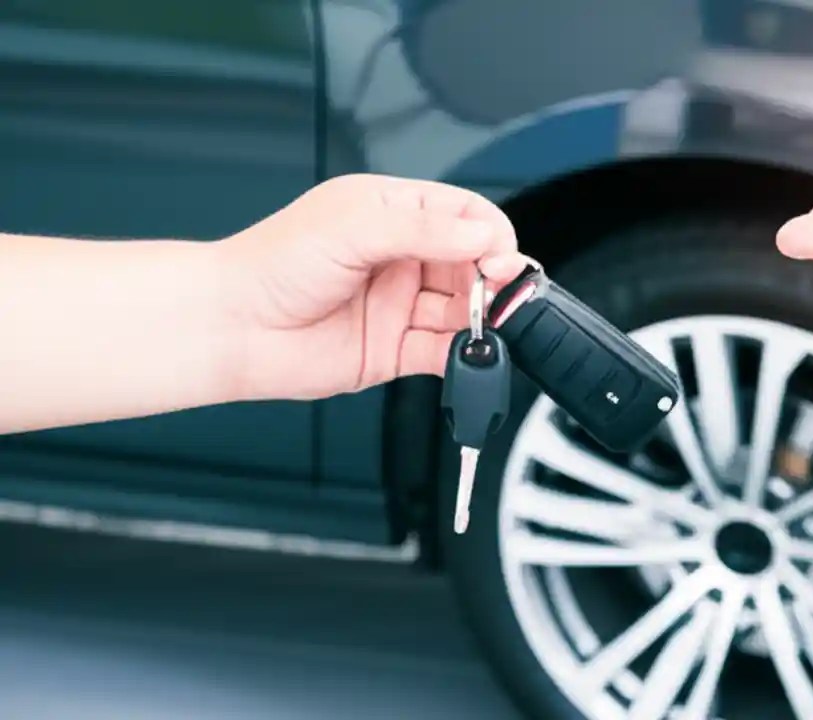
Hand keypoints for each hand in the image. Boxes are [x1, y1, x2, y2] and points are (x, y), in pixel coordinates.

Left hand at [217, 174, 525, 399]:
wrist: (231, 326)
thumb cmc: (271, 264)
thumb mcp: (355, 226)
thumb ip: (424, 230)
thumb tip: (482, 237)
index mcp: (393, 212)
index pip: (465, 216)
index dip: (490, 234)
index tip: (497, 255)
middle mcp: (402, 257)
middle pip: (473, 265)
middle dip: (494, 278)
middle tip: (499, 291)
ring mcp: (400, 305)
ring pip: (464, 310)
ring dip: (483, 317)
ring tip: (485, 322)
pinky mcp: (395, 350)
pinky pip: (444, 351)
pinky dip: (464, 354)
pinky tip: (468, 349)